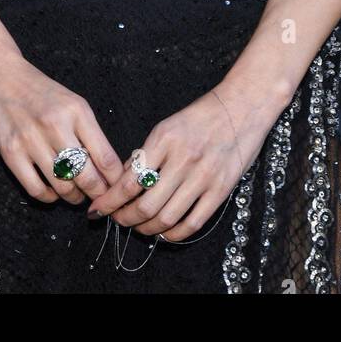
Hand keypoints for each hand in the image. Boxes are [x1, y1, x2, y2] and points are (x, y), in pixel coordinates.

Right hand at [0, 49, 123, 206]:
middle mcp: (55, 125)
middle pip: (86, 176)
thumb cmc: (39, 90)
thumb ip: (88, 132)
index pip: (105, 157)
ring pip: (63, 186)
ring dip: (73, 197)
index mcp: (77, 111)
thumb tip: (106, 168)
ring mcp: (31, 140)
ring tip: (76, 195)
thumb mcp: (72, 102)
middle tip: (98, 197)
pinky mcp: (10, 153)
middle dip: (97, 193)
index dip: (114, 181)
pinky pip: (36, 189)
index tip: (116, 188)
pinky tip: (52, 192)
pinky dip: (48, 197)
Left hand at [84, 86, 277, 240]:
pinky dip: (173, 234)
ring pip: (166, 218)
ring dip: (145, 229)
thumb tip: (124, 180)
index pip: (128, 181)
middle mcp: (182, 160)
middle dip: (124, 219)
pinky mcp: (220, 190)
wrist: (242, 107)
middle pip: (144, 205)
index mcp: (163, 140)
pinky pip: (192, 223)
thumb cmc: (201, 115)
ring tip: (137, 227)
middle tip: (117, 220)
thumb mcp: (167, 126)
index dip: (109, 201)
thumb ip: (146, 153)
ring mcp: (203, 177)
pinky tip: (164, 233)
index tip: (98, 209)